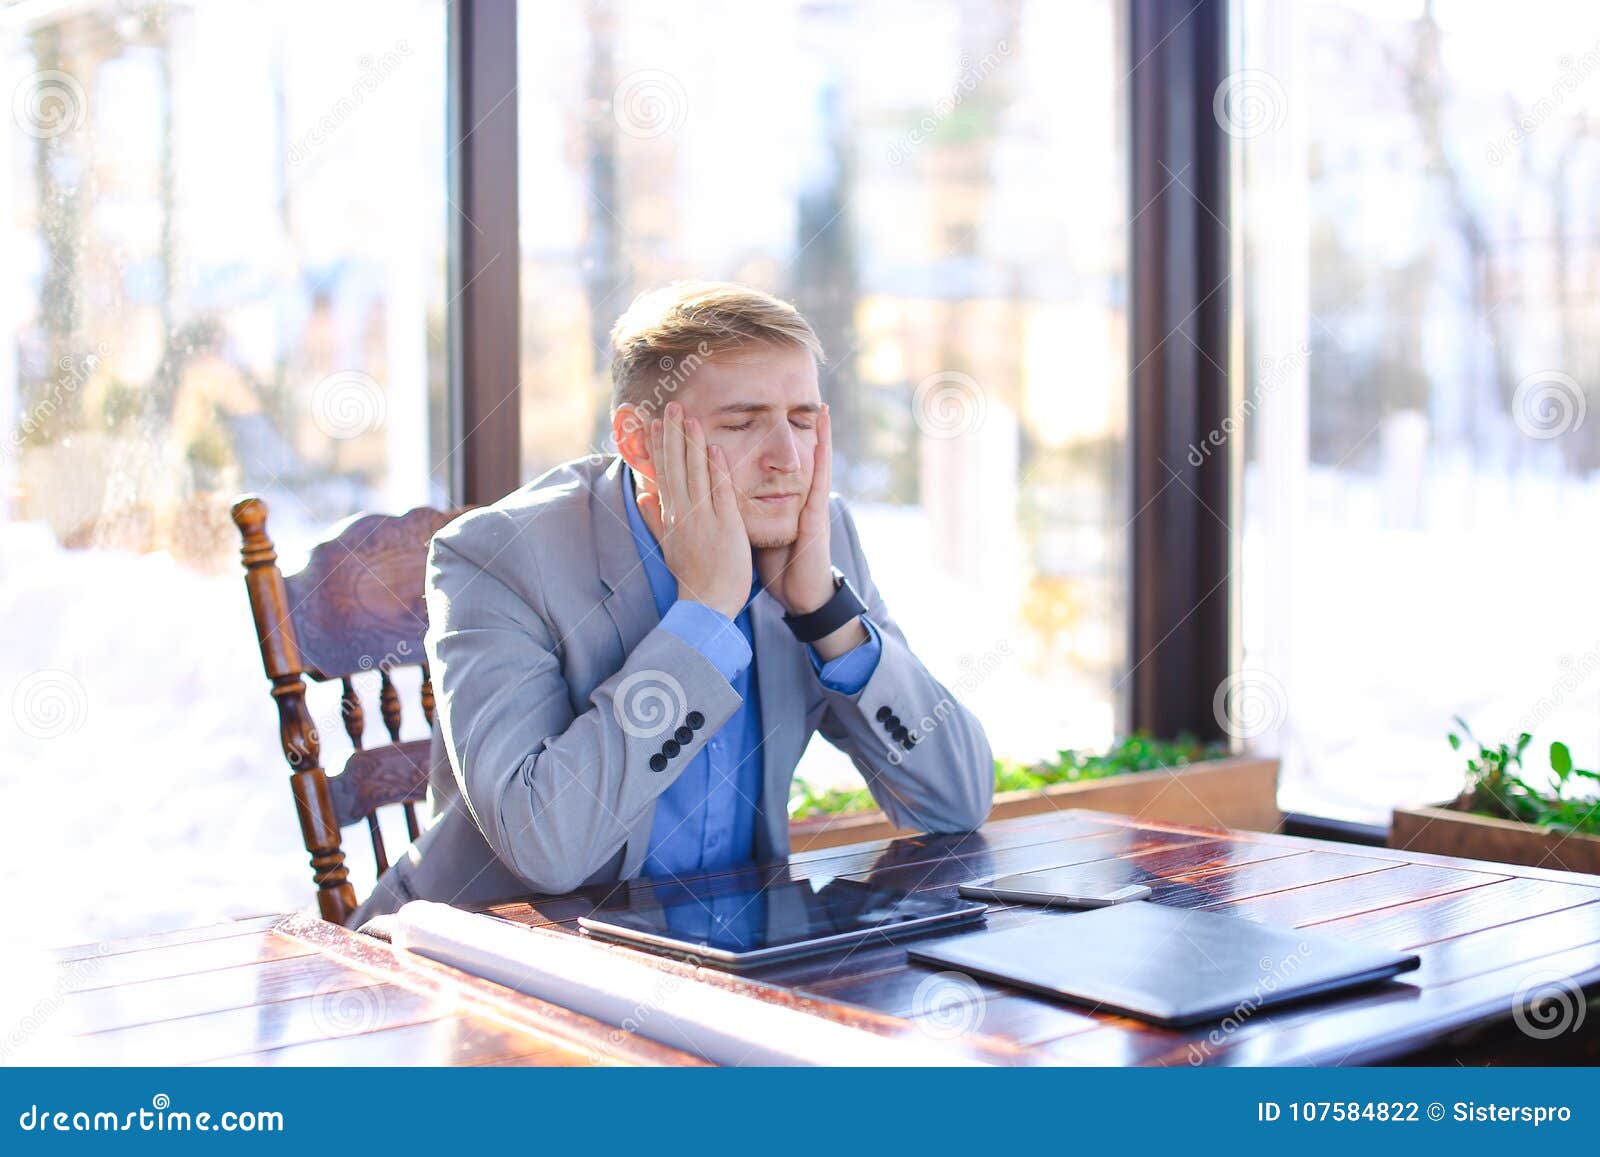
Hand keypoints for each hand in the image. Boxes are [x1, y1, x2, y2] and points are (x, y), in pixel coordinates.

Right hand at [635, 401, 751, 619]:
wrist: (707, 605)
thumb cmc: (693, 577)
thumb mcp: (669, 545)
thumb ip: (655, 518)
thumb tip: (641, 494)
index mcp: (671, 516)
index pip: (663, 473)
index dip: (659, 447)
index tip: (654, 423)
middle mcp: (683, 513)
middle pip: (675, 466)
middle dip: (673, 435)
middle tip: (671, 406)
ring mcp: (702, 519)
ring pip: (695, 474)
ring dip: (692, 443)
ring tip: (688, 416)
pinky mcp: (724, 527)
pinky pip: (719, 493)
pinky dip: (716, 470)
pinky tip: (714, 448)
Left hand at [756, 405, 865, 660]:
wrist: (797, 593)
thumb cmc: (775, 564)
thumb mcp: (752, 531)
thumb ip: (739, 510)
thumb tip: (713, 496)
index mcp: (780, 499)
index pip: (776, 463)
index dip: (774, 440)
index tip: (772, 416)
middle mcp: (797, 496)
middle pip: (796, 457)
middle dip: (801, 429)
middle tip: (808, 399)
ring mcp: (810, 504)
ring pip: (813, 462)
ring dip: (821, 436)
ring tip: (824, 409)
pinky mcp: (817, 514)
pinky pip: (820, 481)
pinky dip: (824, 458)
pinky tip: (823, 439)